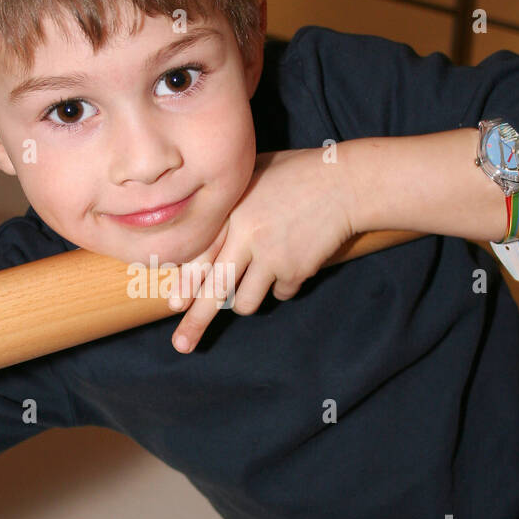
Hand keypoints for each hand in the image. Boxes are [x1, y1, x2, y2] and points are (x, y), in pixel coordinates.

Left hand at [167, 147, 356, 352]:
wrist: (345, 183)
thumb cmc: (296, 173)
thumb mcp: (252, 174)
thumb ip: (227, 199)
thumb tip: (197, 226)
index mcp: (232, 210)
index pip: (199, 255)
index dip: (185, 283)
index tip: (174, 305)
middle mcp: (247, 236)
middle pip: (216, 289)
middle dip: (197, 321)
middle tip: (182, 345)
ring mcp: (272, 256)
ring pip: (247, 302)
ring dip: (246, 300)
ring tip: (257, 277)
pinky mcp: (296, 270)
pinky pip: (280, 294)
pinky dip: (283, 285)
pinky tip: (293, 258)